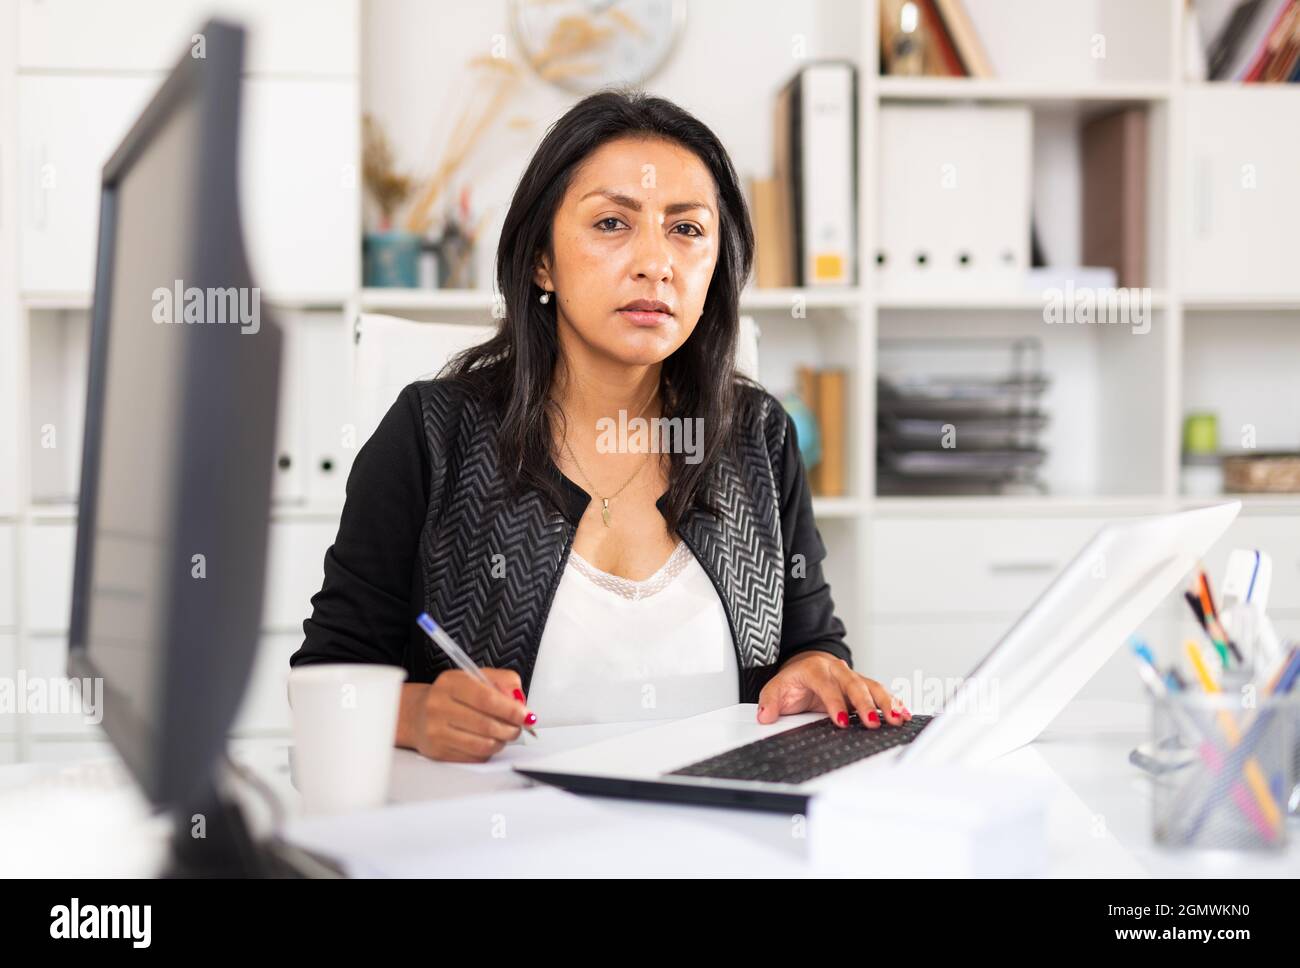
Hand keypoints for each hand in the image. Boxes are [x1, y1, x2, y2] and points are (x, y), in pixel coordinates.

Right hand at [397, 668, 536, 761]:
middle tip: (519, 726)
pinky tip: (487, 741)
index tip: (526, 715)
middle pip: (487, 725)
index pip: (486, 698)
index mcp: (451, 683)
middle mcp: (439, 706)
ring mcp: (437, 731)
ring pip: (483, 744)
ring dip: (502, 741)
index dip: (510, 709)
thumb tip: (520, 701)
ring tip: (504, 733)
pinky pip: (475, 756)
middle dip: (511, 728)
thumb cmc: (454, 695)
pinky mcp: (439, 751)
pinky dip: (489, 751)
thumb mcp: (477, 677)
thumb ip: (503, 682)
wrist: (420, 713)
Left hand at [756, 651, 910, 729]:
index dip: (835, 703)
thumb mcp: (776, 687)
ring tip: (896, 718)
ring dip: (885, 702)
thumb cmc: (794, 680)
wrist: (808, 663)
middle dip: (866, 704)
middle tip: (874, 722)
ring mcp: (852, 676)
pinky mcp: (863, 685)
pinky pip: (880, 692)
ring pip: (872, 686)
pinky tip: (903, 713)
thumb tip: (765, 716)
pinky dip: (893, 702)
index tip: (841, 721)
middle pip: (855, 684)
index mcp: (816, 670)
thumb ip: (770, 701)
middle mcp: (837, 670)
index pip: (827, 686)